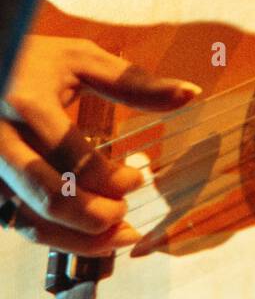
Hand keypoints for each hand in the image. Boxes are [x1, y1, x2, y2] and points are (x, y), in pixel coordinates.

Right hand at [0, 35, 200, 253]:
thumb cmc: (35, 62)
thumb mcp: (81, 59)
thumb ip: (132, 82)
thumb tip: (191, 93)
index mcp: (27, 103)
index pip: (73, 155)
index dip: (111, 177)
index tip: (140, 178)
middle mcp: (0, 140)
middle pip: (49, 196)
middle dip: (95, 216)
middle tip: (127, 215)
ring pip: (30, 220)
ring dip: (76, 239)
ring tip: (118, 237)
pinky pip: (17, 223)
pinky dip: (54, 236)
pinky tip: (86, 235)